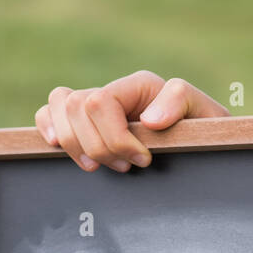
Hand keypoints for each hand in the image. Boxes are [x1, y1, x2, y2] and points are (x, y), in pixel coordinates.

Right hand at [34, 70, 229, 172]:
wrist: (202, 149)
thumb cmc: (203, 132)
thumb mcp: (204, 113)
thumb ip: (178, 101)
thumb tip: (148, 118)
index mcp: (137, 85)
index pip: (100, 103)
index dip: (114, 138)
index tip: (143, 161)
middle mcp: (113, 93)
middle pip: (76, 108)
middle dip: (98, 146)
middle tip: (126, 167)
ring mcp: (95, 109)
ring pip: (59, 108)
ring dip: (76, 145)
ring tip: (102, 166)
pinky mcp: (84, 126)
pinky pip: (50, 113)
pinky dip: (48, 127)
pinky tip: (58, 147)